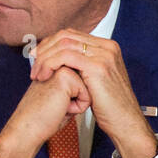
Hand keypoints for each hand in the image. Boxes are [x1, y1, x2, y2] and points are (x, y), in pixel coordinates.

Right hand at [0, 67, 89, 157]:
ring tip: (57, 106)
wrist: (27, 128)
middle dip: (76, 100)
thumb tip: (88, 87)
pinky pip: (86, 95)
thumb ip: (71, 88)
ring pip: (87, 89)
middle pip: (86, 84)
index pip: (80, 82)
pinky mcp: (64, 77)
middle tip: (55, 106)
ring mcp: (59, 69)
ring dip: (77, 103)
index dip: (73, 99)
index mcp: (52, 70)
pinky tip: (60, 108)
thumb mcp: (58, 99)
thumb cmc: (40, 118)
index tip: (53, 105)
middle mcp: (55, 66)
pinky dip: (77, 107)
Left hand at [29, 30, 157, 157]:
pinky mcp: (98, 67)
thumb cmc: (109, 107)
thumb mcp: (94, 80)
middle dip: (45, 49)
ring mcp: (104, 55)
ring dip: (45, 58)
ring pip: (63, 44)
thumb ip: (81, 66)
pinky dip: (50, 64)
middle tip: (33, 63)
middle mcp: (107, 47)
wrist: (124, 122)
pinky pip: (66, 57)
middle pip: (66, 36)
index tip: (37, 56)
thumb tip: (58, 60)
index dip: (50, 44)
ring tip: (37, 73)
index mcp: (106, 47)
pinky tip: (44, 76)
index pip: (71, 35)